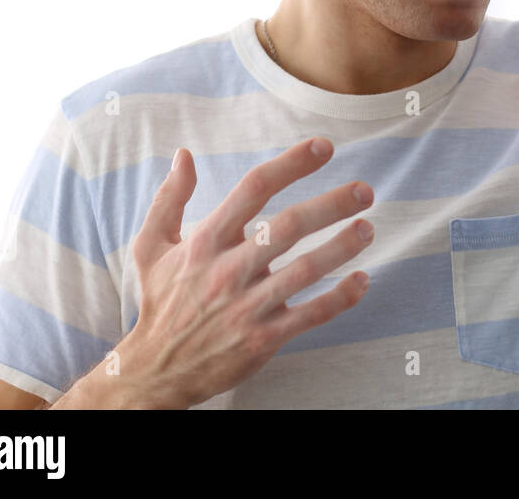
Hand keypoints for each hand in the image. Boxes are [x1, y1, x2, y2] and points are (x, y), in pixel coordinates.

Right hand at [117, 139, 373, 407]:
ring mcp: (247, 306)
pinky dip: (340, 298)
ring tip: (368, 228)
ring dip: (341, 247)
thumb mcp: (150, 247)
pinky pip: (310, 315)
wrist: (155, 370)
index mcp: (205, 241)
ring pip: (304, 270)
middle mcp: (228, 270)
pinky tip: (362, 280)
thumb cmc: (161, 302)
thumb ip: (169, 199)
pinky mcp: (262, 339)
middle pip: (288, 227)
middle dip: (331, 205)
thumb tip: (184, 155)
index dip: (291, 164)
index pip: (253, 189)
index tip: (324, 147)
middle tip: (364, 191)